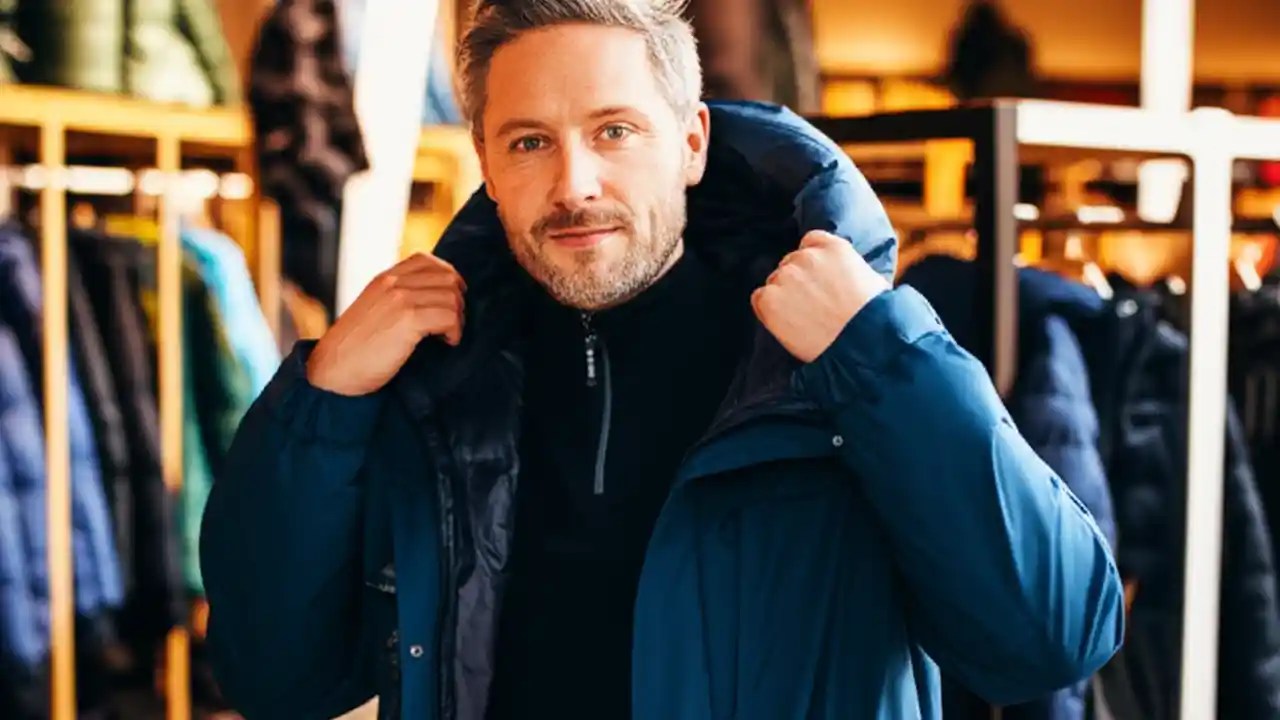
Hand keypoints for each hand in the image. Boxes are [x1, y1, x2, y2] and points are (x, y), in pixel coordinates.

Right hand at [306, 253, 465, 395]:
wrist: (333, 369)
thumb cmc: (355, 349)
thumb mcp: (374, 311)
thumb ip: (396, 299)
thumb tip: (433, 300)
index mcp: (384, 278)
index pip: (426, 260)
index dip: (447, 277)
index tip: (450, 299)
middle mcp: (392, 282)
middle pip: (446, 276)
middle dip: (456, 300)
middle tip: (452, 323)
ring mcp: (400, 298)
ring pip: (451, 296)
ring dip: (457, 318)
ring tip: (448, 335)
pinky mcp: (407, 318)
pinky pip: (449, 316)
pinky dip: (454, 331)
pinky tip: (447, 342)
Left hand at [751, 230, 889, 362]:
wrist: (862, 343)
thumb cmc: (874, 319)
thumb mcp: (873, 282)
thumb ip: (851, 270)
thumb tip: (847, 276)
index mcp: (834, 248)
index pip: (810, 242)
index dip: (811, 263)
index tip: (815, 279)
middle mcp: (807, 256)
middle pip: (790, 263)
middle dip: (797, 282)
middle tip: (810, 307)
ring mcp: (786, 276)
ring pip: (775, 282)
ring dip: (783, 297)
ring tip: (802, 320)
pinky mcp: (770, 298)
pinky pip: (759, 298)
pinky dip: (767, 310)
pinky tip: (785, 324)